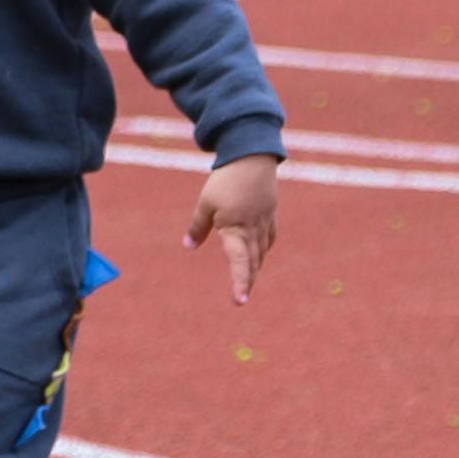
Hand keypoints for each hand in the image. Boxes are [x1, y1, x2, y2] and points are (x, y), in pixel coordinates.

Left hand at [183, 155, 278, 305]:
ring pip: (260, 252)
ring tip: (246, 282)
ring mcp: (264, 222)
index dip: (239, 282)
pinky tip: (258, 254)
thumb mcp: (206, 202)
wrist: (252, 156)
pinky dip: (263, 249)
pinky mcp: (270, 214)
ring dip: (254, 267)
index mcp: (235, 228)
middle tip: (241, 299)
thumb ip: (198, 225)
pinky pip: (268, 238)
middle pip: (251, 262)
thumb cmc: (226, 179)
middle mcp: (253, 229)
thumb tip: (188, 245)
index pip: (238, 261)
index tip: (239, 301)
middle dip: (246, 281)